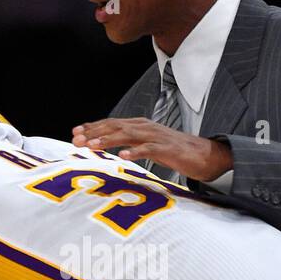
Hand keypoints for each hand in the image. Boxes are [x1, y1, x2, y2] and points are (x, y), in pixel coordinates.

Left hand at [72, 119, 232, 182]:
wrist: (204, 155)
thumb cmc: (175, 152)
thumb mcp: (148, 146)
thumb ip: (131, 144)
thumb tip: (110, 147)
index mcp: (140, 126)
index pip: (112, 123)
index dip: (93, 127)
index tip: (75, 133)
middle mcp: (146, 127)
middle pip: (116, 127)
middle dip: (94, 133)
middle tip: (77, 141)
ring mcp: (157, 137)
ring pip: (128, 135)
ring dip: (109, 139)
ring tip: (93, 146)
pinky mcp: (168, 149)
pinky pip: (149, 149)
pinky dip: (135, 151)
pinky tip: (123, 156)